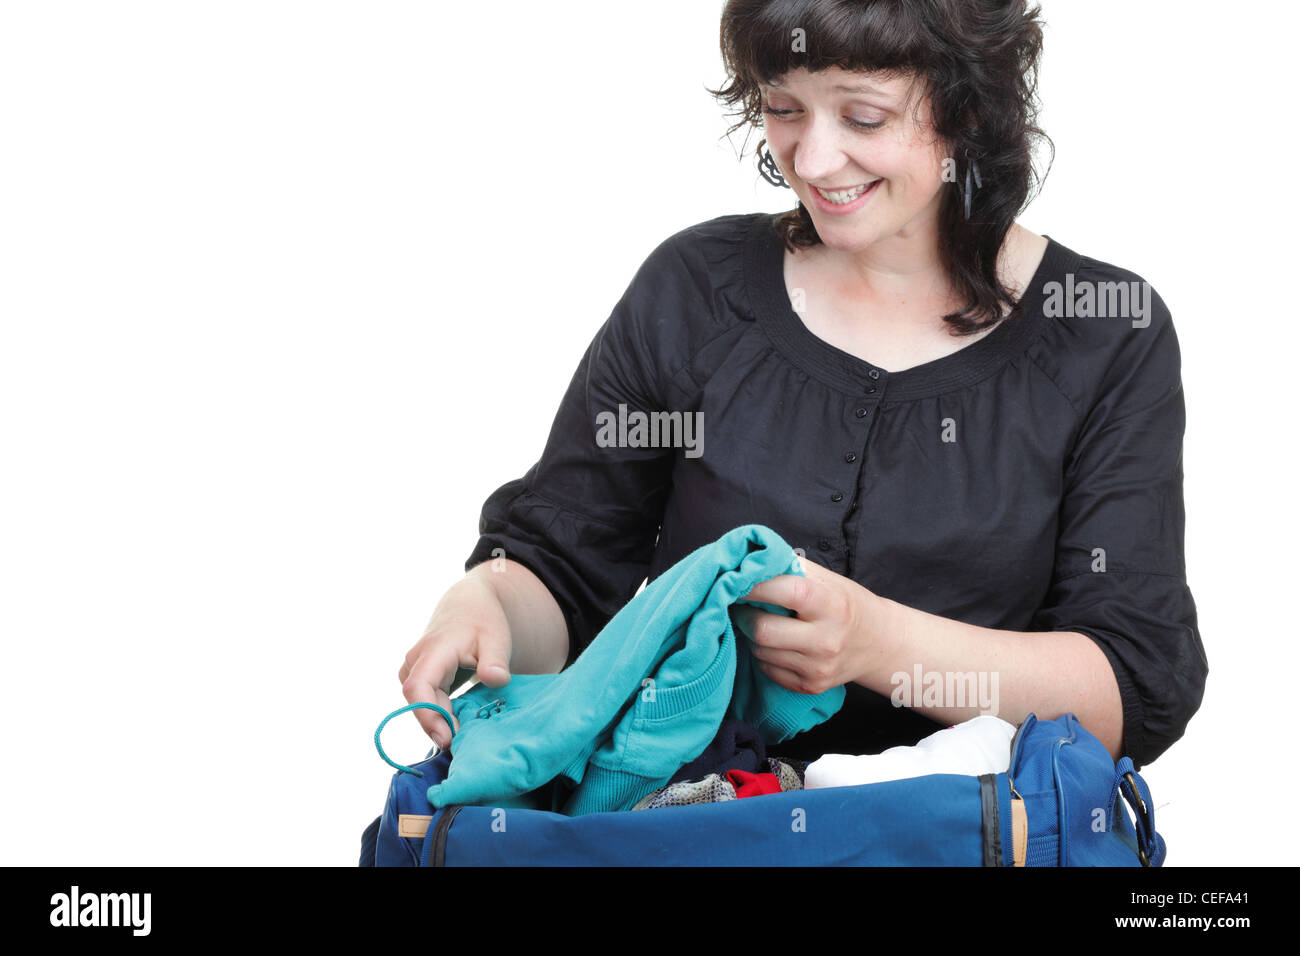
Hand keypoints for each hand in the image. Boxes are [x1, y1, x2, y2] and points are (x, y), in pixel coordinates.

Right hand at [398, 574, 512, 748]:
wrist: (470, 607)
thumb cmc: (484, 622)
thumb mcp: (496, 638)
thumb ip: (495, 660)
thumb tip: (496, 679)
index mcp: (433, 650)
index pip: (418, 687)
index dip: (427, 715)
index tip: (446, 738)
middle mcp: (416, 662)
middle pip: (419, 702)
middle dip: (438, 727)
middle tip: (463, 748)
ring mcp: (415, 671)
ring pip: (421, 704)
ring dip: (439, 723)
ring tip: (464, 740)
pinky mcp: (421, 679)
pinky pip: (426, 702)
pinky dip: (441, 716)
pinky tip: (460, 729)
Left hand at [732, 555, 896, 694]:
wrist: (877, 643)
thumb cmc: (844, 603)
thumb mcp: (827, 579)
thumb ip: (791, 568)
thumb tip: (749, 561)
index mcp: (832, 605)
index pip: (787, 592)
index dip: (755, 585)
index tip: (737, 579)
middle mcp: (826, 640)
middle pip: (763, 631)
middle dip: (744, 615)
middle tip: (741, 604)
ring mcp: (818, 668)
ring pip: (760, 652)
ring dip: (752, 635)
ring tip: (761, 621)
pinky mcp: (810, 686)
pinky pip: (767, 669)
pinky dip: (763, 654)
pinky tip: (775, 643)